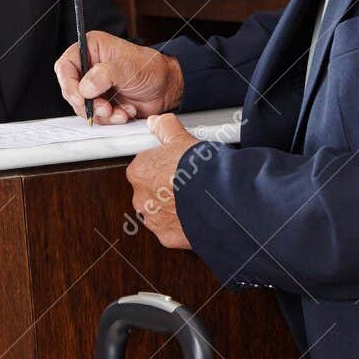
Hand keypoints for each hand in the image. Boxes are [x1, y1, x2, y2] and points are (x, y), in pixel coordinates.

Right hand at [54, 32, 183, 123]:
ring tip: (120, 110)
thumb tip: (85, 87)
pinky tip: (125, 112)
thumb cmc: (151, 68)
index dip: (69, 84)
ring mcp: (95, 87)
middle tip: (105, 108)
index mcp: (91, 49)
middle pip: (71, 90)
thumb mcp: (128, 66)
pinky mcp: (102, 102)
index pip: (66, 66)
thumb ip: (105, 74)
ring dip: (102, 114)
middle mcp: (89, 67)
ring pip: (83, 107)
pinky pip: (96, 116)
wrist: (167, 88)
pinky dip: (110, 119)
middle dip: (88, 104)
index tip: (80, 98)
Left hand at [124, 114, 198, 249]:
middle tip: (188, 180)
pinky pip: (172, 228)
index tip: (176, 164)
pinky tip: (196, 213)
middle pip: (150, 189)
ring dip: (173, 205)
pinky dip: (182, 223)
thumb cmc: (200, 170)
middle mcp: (141, 197)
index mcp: (139, 171)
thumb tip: (157, 121)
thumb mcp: (182, 139)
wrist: (219, 200)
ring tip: (195, 197)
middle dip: (166, 186)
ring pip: (159, 210)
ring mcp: (153, 219)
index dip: (163, 163)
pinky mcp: (167, 236)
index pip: (145, 165)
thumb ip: (166, 128)